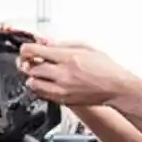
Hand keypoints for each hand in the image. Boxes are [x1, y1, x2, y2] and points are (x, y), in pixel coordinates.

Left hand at [17, 41, 141, 106]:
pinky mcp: (63, 100)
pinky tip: (48, 81)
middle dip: (28, 63)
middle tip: (33, 60)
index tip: (26, 49)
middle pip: (30, 68)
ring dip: (33, 76)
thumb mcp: (85, 47)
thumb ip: (62, 44)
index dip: (26, 49)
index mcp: (67, 58)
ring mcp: (62, 89)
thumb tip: (45, 42)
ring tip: (41, 72)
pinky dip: (40, 87)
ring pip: (33, 83)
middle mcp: (62, 75)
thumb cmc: (105, 68)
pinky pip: (42, 94)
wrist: (116, 88)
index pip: (33, 51)